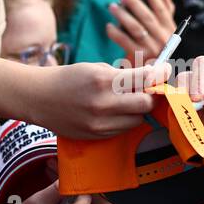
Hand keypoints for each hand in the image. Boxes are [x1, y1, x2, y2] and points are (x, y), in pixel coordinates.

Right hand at [27, 61, 167, 137]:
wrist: (39, 98)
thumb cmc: (69, 78)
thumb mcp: (96, 67)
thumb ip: (124, 74)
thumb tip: (154, 76)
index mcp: (102, 80)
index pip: (144, 79)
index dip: (159, 75)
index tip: (165, 71)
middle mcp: (102, 103)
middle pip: (145, 104)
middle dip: (150, 96)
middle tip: (147, 90)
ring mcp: (98, 123)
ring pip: (137, 120)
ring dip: (137, 110)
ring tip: (126, 101)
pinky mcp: (95, 136)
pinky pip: (122, 130)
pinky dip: (124, 121)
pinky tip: (114, 112)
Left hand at [106, 0, 176, 65]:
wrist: (147, 78)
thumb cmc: (152, 50)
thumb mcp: (163, 32)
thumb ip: (166, 14)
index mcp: (170, 31)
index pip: (162, 10)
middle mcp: (163, 40)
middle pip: (147, 18)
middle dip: (134, 3)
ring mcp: (152, 50)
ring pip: (135, 28)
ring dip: (122, 15)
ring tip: (112, 6)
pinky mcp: (139, 58)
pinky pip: (125, 42)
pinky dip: (115, 33)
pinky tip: (108, 26)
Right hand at [173, 56, 203, 159]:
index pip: (203, 65)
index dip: (199, 76)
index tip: (201, 95)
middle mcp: (200, 86)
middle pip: (185, 76)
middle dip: (186, 88)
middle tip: (193, 104)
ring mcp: (188, 100)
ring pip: (174, 89)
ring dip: (177, 98)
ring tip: (186, 111)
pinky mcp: (179, 113)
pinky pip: (169, 105)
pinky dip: (169, 106)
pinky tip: (174, 111)